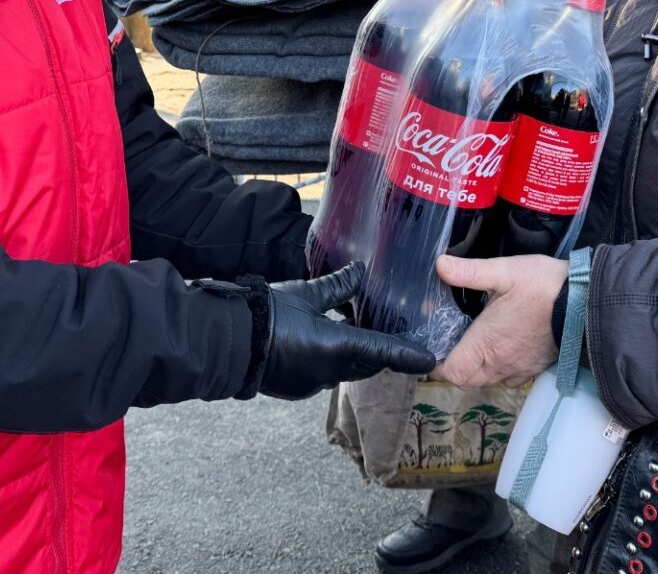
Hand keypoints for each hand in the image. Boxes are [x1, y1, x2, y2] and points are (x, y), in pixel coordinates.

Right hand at [258, 262, 436, 400]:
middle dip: (380, 351)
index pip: (383, 351)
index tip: (429, 359)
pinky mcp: (297, 387)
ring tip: (355, 330)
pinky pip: (325, 374)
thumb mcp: (306, 294)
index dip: (407, 354)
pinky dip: (332, 360)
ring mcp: (312, 384)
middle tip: (391, 333)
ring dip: (354, 354)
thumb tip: (361, 271)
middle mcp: (329, 373)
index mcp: (336, 348)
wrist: (227, 341)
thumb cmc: (267, 313)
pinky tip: (324, 341)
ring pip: (345, 370)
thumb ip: (338, 286)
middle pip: (367, 364)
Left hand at [431, 254, 566, 388]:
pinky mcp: (534, 368)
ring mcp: (519, 369)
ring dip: (475, 368)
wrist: (586, 303)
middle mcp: (501, 364)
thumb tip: (440, 265)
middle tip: (449, 341)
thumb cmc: (544, 287)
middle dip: (454, 366)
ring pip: (486, 380)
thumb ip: (469, 271)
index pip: (451, 373)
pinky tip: (498, 346)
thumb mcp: (504, 271)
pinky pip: (507, 378)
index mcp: (487, 344)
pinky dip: (497, 368)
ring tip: (472, 342)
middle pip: (466, 380)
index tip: (432, 349)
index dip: (436, 365)